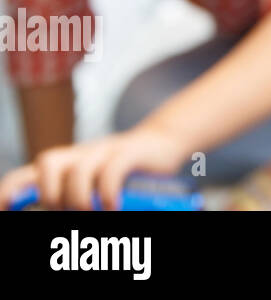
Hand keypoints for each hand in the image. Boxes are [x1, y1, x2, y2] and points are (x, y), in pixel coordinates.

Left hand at [0, 125, 189, 210]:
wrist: (164, 144)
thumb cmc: (126, 172)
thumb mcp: (95, 183)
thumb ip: (74, 195)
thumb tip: (60, 216)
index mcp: (66, 164)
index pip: (25, 175)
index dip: (8, 192)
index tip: (3, 209)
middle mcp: (81, 154)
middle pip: (47, 163)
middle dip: (49, 193)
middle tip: (63, 211)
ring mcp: (105, 150)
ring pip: (78, 169)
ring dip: (79, 198)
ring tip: (92, 213)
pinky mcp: (129, 151)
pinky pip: (111, 170)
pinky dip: (107, 194)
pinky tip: (112, 207)